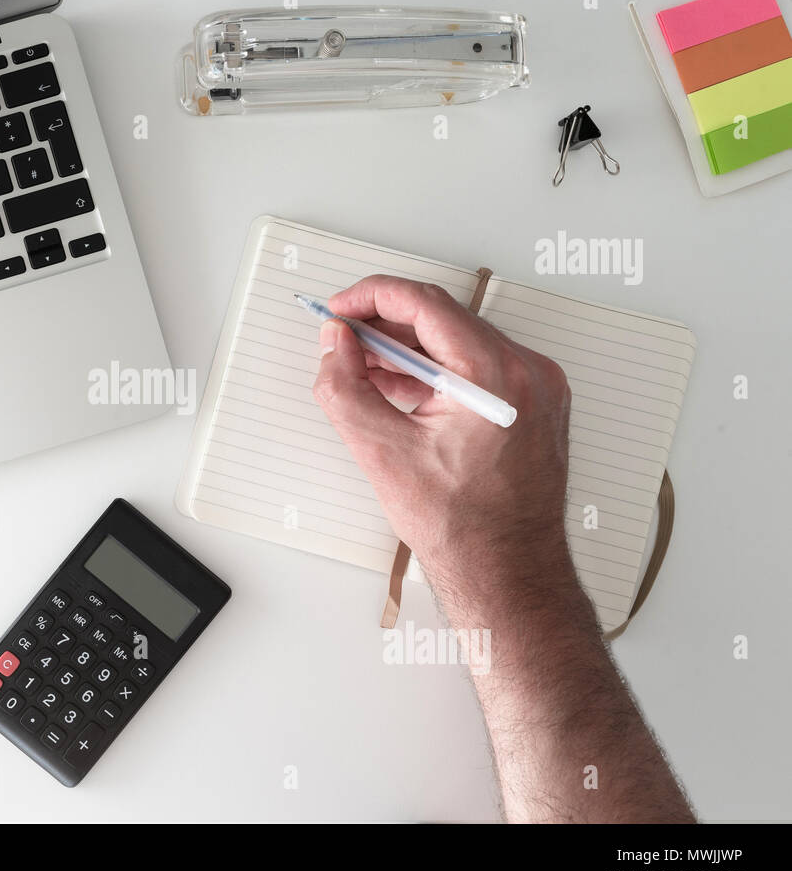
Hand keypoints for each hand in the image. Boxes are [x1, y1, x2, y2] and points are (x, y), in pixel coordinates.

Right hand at [312, 275, 574, 616]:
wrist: (508, 572)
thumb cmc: (462, 527)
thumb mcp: (381, 452)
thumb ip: (345, 387)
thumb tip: (334, 345)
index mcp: (494, 375)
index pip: (425, 304)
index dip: (370, 297)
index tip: (338, 310)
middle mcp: (526, 372)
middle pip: (443, 319)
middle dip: (385, 325)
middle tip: (341, 342)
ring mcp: (537, 387)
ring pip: (459, 342)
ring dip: (408, 349)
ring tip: (362, 368)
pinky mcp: (534, 404)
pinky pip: (477, 366)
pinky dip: (436, 370)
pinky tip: (400, 388)